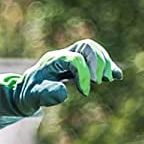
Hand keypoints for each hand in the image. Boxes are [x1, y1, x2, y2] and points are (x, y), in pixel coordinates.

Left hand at [0, 39, 122, 127]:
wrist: (26, 92)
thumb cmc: (29, 94)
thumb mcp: (33, 97)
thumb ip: (46, 94)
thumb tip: (63, 93)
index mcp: (53, 61)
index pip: (74, 59)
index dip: (83, 74)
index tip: (85, 92)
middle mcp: (63, 55)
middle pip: (87, 46)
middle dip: (97, 62)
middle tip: (99, 81)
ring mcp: (72, 58)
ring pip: (93, 50)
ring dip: (104, 62)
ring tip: (109, 79)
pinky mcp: (78, 66)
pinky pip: (95, 59)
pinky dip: (107, 66)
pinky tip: (116, 76)